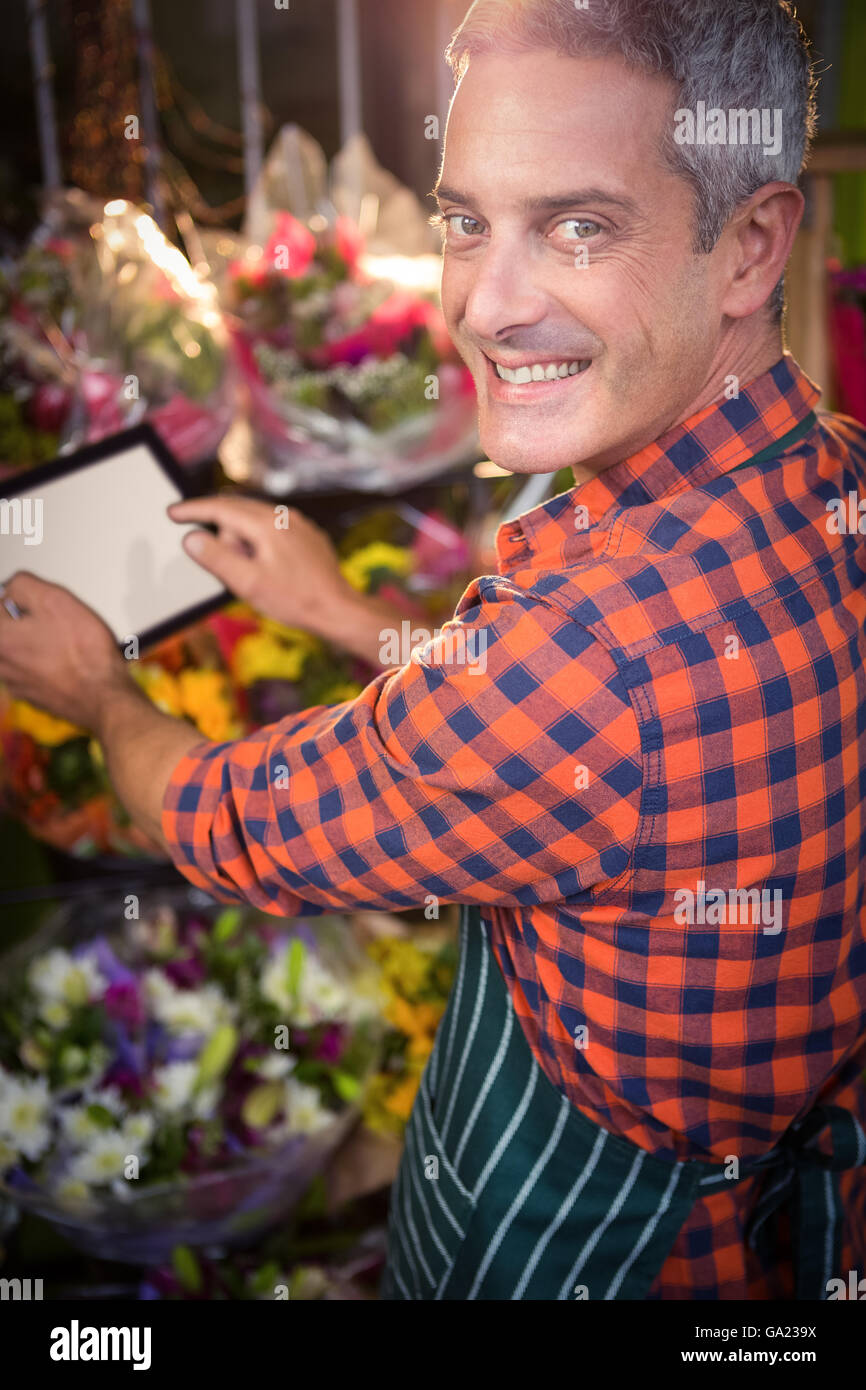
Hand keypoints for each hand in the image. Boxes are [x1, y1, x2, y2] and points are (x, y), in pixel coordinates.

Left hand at [0, 572, 132, 729]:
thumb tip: (12, 587)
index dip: (22, 599)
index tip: (41, 603)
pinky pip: (33, 673)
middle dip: (28, 623)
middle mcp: (2, 664)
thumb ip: (23, 585)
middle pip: (8, 632)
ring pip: (20, 653)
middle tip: (58, 623)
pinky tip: (68, 663)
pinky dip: (47, 665)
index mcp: (0, 638)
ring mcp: (16, 684)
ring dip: (38, 644)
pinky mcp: (33, 697)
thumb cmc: (84, 651)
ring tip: (66, 643)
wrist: (104, 696)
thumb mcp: (55, 598)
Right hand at [168, 496, 357, 636]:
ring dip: (243, 541)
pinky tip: (267, 568)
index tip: (172, 512)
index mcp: (266, 524)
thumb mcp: (248, 583)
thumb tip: (192, 538)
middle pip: (237, 511)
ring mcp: (298, 524)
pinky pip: (273, 529)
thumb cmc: (296, 600)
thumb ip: (217, 558)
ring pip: (255, 520)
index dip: (192, 510)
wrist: (338, 609)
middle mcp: (284, 516)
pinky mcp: (307, 535)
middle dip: (222, 534)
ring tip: (252, 574)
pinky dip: (259, 542)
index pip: (220, 509)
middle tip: (223, 565)